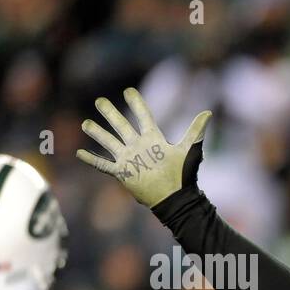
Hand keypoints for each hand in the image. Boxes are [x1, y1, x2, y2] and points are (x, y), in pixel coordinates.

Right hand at [76, 87, 210, 206]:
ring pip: (109, 142)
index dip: (136, 104)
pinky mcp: (123, 172)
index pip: (143, 117)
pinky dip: (92, 159)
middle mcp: (139, 146)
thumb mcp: (190, 150)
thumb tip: (209, 112)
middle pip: (121, 126)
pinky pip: (104, 164)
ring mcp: (129, 158)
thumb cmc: (184, 175)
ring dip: (97, 133)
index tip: (129, 91)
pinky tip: (80, 153)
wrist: (176, 198)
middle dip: (110, 113)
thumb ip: (196, 131)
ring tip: (85, 123)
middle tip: (100, 101)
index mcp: (153, 139)